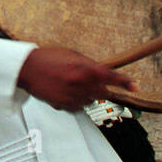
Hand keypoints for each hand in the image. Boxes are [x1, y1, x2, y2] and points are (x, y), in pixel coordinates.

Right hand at [16, 47, 137, 111]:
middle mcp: (79, 84)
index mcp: (83, 69)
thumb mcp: (72, 55)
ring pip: (90, 100)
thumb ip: (89, 64)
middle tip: (89, 81)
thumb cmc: (48, 58)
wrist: (27, 68)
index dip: (124, 82)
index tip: (135, 86)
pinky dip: (76, 101)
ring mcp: (71, 96)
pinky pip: (77, 107)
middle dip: (100, 87)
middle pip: (102, 92)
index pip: (110, 76)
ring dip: (87, 94)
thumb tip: (103, 72)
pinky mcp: (62, 105)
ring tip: (71, 83)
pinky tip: (65, 91)